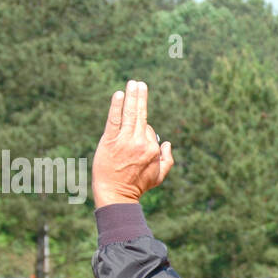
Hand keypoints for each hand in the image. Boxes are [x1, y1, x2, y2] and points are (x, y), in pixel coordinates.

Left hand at [92, 80, 173, 207]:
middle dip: (141, 97)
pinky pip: (114, 119)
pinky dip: (117, 106)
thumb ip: (168, 160)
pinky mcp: (110, 140)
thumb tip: (167, 143)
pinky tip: (119, 95)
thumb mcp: (159, 177)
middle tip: (140, 83)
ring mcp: (124, 140)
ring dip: (132, 96)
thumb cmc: (138, 186)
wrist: (116, 194)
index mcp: (152, 149)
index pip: (147, 129)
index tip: (136, 136)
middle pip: (141, 115)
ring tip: (132, 83)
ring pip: (130, 114)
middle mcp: (139, 142)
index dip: (143, 130)